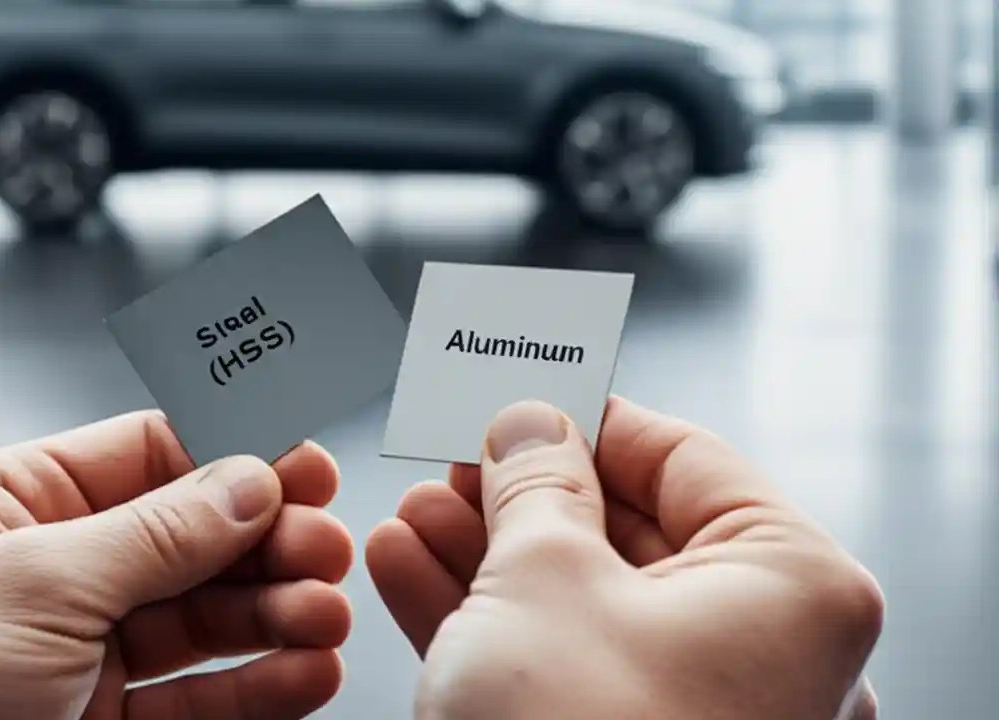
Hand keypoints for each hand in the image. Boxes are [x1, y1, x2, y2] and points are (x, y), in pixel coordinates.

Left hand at [0, 412, 352, 719]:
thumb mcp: (35, 583)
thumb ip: (156, 533)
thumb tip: (250, 478)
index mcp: (21, 503)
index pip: (151, 455)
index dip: (234, 455)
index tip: (307, 465)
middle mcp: (60, 569)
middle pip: (194, 538)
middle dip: (267, 542)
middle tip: (327, 549)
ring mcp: (87, 650)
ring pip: (208, 620)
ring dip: (277, 615)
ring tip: (325, 618)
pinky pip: (201, 696)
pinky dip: (260, 686)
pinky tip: (306, 674)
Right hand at [367, 398, 882, 719]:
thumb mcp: (542, 577)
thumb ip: (535, 481)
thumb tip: (530, 421)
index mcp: (792, 585)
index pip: (684, 456)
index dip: (585, 414)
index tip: (517, 390)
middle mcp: (760, 648)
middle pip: (625, 529)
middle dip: (518, 491)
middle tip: (451, 453)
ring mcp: (693, 707)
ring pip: (578, 598)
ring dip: (483, 550)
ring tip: (411, 510)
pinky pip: (556, 660)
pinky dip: (483, 615)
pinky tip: (406, 566)